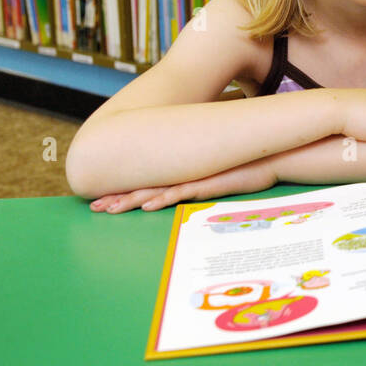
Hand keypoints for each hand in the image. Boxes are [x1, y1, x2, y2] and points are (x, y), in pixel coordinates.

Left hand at [87, 156, 278, 213]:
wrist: (271, 157)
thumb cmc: (246, 168)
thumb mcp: (219, 178)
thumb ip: (202, 182)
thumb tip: (189, 188)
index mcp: (183, 173)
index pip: (148, 182)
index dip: (124, 190)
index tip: (104, 198)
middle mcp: (184, 173)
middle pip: (144, 186)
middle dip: (116, 196)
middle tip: (94, 206)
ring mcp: (195, 178)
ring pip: (155, 190)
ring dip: (129, 200)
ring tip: (108, 208)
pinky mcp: (208, 183)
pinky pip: (180, 193)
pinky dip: (161, 200)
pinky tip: (145, 206)